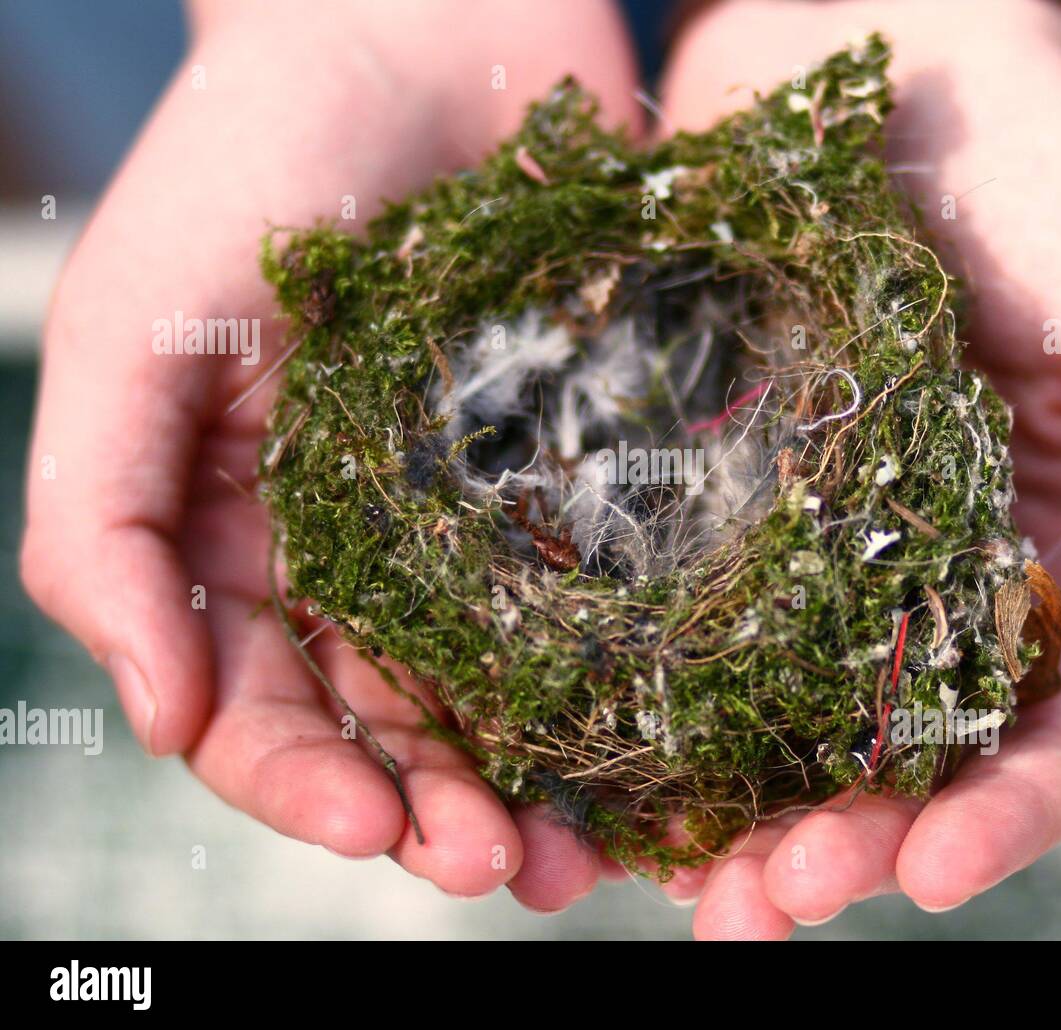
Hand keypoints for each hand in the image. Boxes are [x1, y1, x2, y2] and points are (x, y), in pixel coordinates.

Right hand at [22, 0, 641, 911]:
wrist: (419, 25)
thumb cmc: (253, 161)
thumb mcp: (132, 332)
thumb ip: (98, 518)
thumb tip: (153, 714)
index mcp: (244, 535)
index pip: (260, 707)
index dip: (305, 788)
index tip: (376, 833)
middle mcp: (361, 546)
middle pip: (391, 724)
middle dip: (434, 810)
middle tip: (504, 870)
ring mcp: (476, 514)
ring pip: (501, 686)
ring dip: (533, 782)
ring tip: (585, 856)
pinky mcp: (580, 467)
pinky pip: (602, 593)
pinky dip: (620, 679)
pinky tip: (654, 742)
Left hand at [658, 0, 1060, 936]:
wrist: (880, 47)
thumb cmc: (1053, 180)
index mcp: (1052, 559)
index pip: (1040, 736)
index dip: (995, 823)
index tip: (917, 877)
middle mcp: (929, 573)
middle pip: (896, 755)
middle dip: (840, 844)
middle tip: (762, 908)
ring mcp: (814, 538)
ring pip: (779, 716)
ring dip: (739, 812)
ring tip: (682, 885)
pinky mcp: (712, 490)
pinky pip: (683, 617)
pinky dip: (657, 703)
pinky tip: (606, 768)